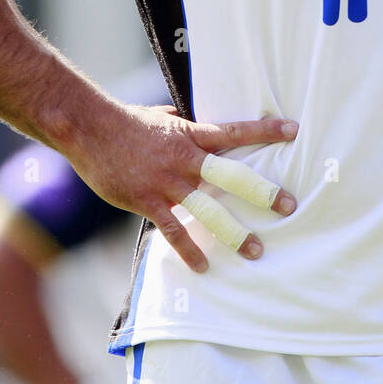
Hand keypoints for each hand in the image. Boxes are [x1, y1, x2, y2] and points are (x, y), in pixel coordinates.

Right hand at [70, 104, 297, 272]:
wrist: (89, 128)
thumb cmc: (127, 120)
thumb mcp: (164, 116)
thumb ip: (187, 126)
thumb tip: (201, 125)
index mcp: (191, 135)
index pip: (235, 132)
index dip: (265, 130)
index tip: (294, 130)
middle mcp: (185, 159)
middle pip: (232, 176)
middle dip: (262, 192)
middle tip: (289, 205)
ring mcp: (166, 182)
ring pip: (208, 210)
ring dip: (234, 232)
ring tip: (256, 250)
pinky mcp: (146, 201)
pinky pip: (172, 230)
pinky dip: (189, 250)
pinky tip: (204, 267)